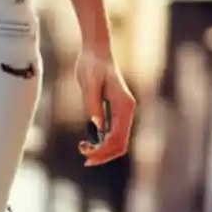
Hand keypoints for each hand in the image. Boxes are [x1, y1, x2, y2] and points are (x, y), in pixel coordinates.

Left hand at [75, 47, 135, 166]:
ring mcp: (123, 111)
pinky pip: (114, 133)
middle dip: (104, 155)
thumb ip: (93, 104)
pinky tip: (87, 142)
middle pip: (121, 144)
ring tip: (83, 149)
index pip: (118, 138)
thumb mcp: (88, 83)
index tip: (86, 155)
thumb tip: (97, 126)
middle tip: (84, 159)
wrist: (96, 52)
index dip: (103, 152)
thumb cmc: (91, 65)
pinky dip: (102, 142)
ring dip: (103, 151)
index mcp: (124, 106)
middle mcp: (128, 110)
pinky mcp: (116, 111)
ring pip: (118, 141)